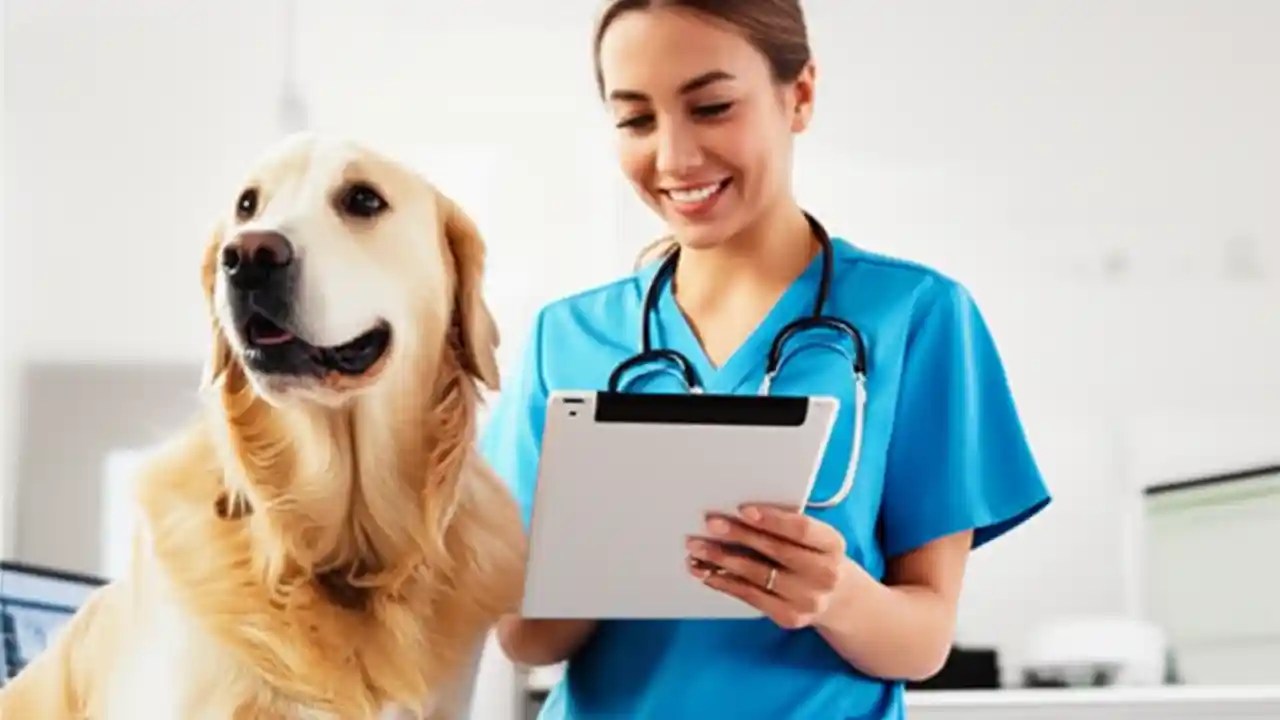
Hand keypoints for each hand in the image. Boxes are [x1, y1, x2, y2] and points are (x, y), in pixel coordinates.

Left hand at [686, 504, 848, 629]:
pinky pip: (750, 596)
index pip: (802, 529)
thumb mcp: (816, 538)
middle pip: (776, 550)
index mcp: (833, 545)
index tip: (743, 509)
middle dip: (739, 535)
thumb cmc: (816, 557)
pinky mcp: (788, 617)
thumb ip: (788, 526)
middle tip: (710, 524)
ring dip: (722, 560)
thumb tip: (739, 513)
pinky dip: (725, 582)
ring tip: (696, 548)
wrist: (838, 599)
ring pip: (757, 575)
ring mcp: (807, 599)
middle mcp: (824, 574)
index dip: (772, 519)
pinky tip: (707, 571)